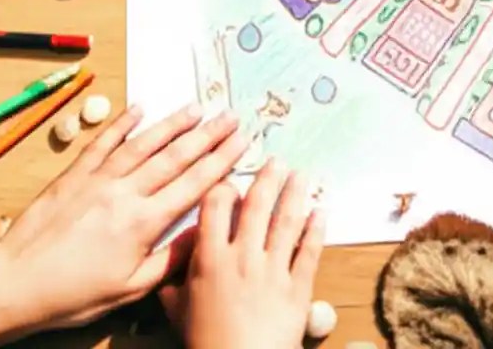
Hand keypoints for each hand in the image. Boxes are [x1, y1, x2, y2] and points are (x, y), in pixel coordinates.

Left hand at [0, 104, 248, 336]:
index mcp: (143, 223)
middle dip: (208, 135)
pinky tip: (139, 109)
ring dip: (173, 124)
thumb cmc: (72, 295)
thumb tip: (204, 233)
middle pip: (175, 157)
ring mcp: (97, 181)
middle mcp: (124, 194)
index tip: (242, 142)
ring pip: (143, 144)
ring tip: (196, 108)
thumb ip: (170, 260)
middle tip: (231, 116)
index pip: (193, 184)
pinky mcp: (73, 177)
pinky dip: (122, 124)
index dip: (221, 161)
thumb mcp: (130, 289)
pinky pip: (103, 144)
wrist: (13, 284)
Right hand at [158, 160, 325, 348]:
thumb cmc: (204, 342)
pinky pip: (309, 251)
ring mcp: (273, 270)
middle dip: (267, 179)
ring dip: (295, 194)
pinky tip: (322, 211)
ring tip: (302, 174)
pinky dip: (317, 229)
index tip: (231, 177)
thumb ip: (173, 280)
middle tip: (276, 160)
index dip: (223, 187)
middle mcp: (243, 257)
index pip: (215, 207)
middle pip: (257, 206)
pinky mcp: (298, 288)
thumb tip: (170, 262)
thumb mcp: (177, 310)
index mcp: (210, 259)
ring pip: (287, 222)